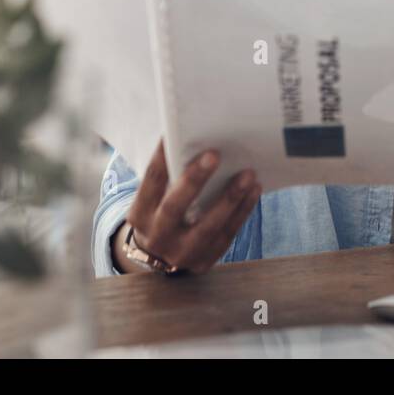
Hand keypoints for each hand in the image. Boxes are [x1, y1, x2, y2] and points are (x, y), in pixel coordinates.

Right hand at [114, 141, 259, 274]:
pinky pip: (226, 235)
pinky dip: (242, 212)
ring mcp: (180, 253)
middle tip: (214, 155)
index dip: (161, 157)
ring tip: (248, 174)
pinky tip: (254, 191)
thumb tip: (196, 140)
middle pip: (174, 207)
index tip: (172, 132)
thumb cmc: (162, 213)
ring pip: (207, 226)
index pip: (151, 182)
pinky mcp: (203, 262)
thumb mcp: (154, 200)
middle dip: (194, 181)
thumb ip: (170, 178)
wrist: (160, 258)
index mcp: (140, 215)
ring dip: (230, 198)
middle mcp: (157, 237)